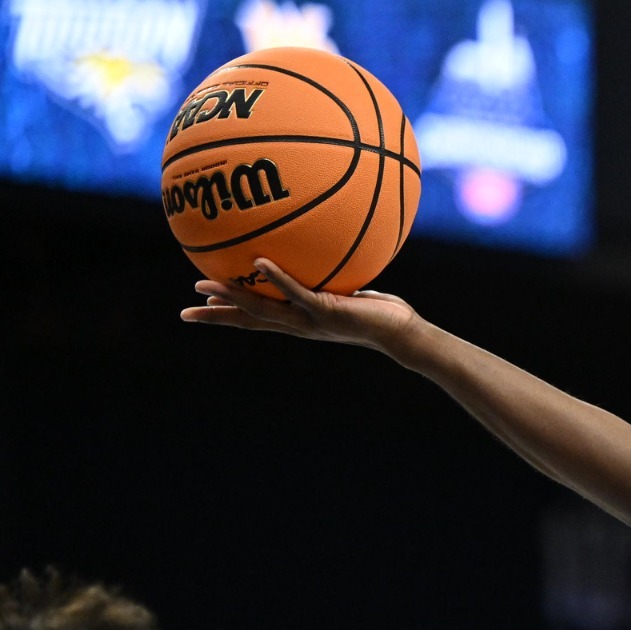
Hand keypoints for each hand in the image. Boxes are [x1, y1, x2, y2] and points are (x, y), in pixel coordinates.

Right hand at [181, 258, 423, 354]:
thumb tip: (312, 251)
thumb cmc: (377, 311)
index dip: (226, 316)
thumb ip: (324, 278)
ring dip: (235, 298)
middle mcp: (300, 324)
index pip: (255, 320)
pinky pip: (298, 292)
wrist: (401, 332)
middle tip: (185, 313)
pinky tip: (259, 262)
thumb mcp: (345, 290)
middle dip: (218, 317)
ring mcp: (312, 320)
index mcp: (298, 320)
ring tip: (207, 285)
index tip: (199, 308)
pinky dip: (278, 278)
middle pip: (250, 321)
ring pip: (265, 311)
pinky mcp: (328, 311)